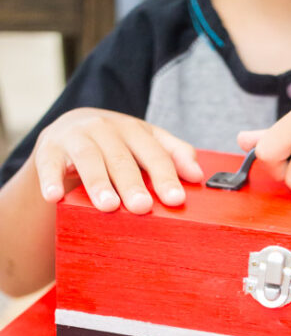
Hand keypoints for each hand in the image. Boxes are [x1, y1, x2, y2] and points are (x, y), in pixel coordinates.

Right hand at [33, 108, 203, 212]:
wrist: (69, 131)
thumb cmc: (117, 145)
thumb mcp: (146, 145)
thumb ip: (173, 155)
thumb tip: (197, 174)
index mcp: (134, 130)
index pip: (154, 153)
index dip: (166, 176)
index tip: (176, 199)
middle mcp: (106, 128)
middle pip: (122, 158)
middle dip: (132, 183)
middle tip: (142, 207)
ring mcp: (76, 137)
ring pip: (89, 160)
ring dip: (98, 183)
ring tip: (108, 206)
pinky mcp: (50, 148)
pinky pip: (49, 165)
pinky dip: (50, 180)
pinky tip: (54, 197)